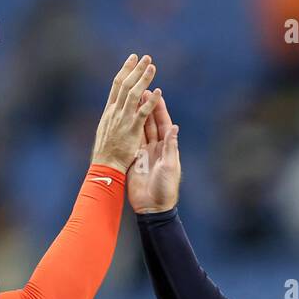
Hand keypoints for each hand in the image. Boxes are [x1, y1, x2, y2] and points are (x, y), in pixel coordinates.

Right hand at [91, 54, 160, 172]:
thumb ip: (116, 120)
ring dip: (143, 80)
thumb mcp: (109, 134)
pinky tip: (158, 91)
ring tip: (152, 66)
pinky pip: (142, 114)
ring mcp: (124, 122)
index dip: (126, 72)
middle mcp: (116, 114)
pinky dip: (150, 102)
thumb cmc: (106, 157)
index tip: (132, 59)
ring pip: (134, 96)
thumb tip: (117, 107)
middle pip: (127, 87)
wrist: (105, 172)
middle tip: (144, 57)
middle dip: (136, 71)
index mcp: (111, 113)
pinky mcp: (132, 132)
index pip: (119, 87)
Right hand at [129, 91, 180, 212]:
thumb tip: (174, 127)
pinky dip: (129, 129)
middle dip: (147, 107)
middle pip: (152, 124)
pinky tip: (124, 117)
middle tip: (142, 91)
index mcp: (167, 148)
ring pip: (141, 130)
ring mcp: (145, 153)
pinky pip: (132, 142)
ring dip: (138, 115)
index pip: (164, 124)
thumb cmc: (165, 189)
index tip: (156, 93)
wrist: (152, 207)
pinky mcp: (134, 160)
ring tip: (132, 100)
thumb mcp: (169, 166)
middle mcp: (156, 148)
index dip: (160, 109)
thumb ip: (170, 147)